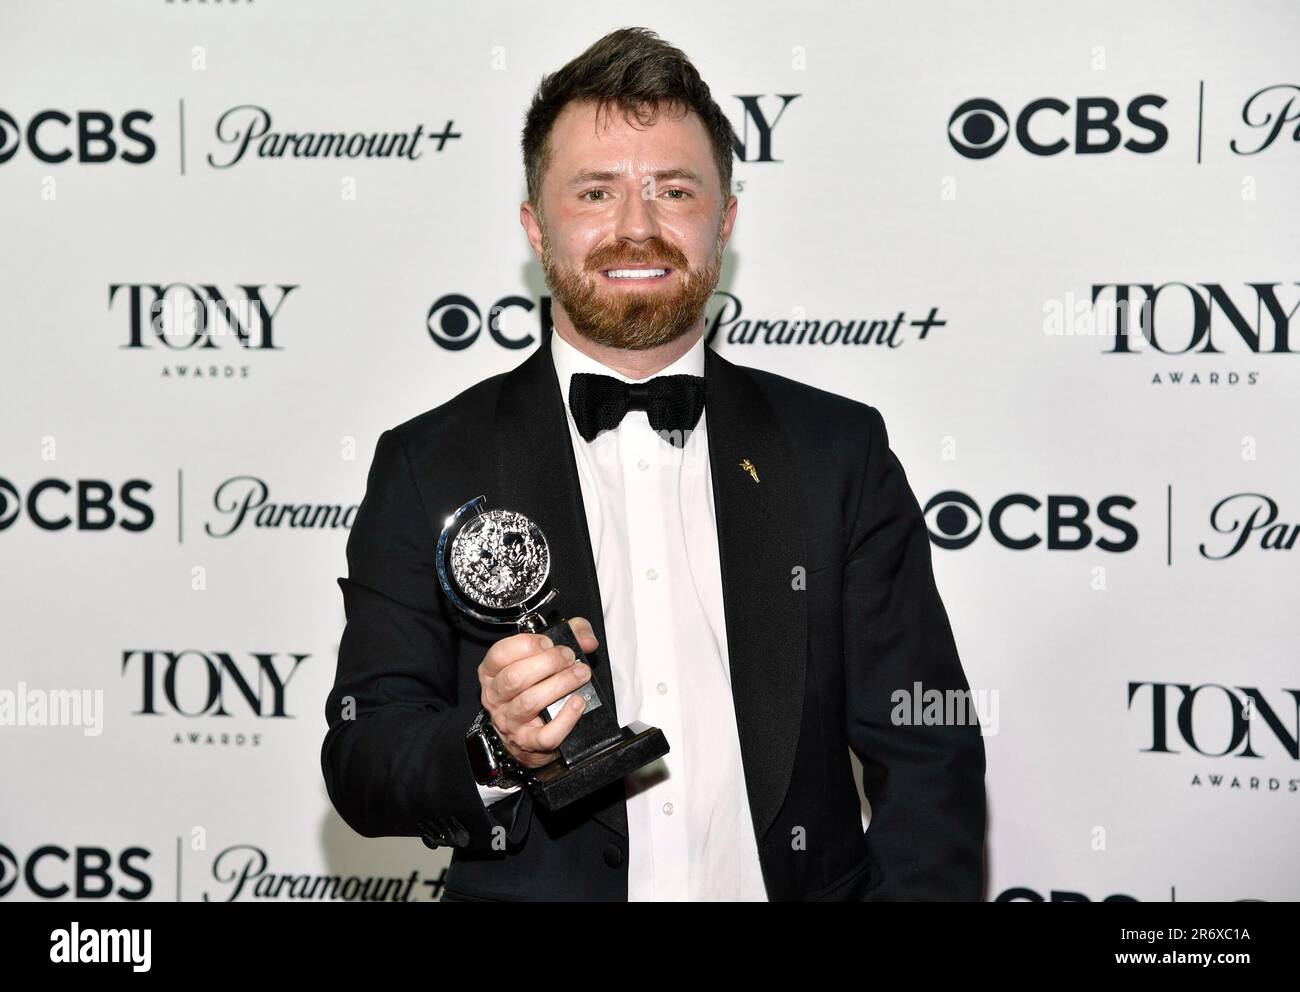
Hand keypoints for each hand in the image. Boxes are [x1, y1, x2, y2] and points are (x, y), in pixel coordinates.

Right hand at [477, 617, 598, 768]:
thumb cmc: (534, 689)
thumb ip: (568, 636)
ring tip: (581, 675)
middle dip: (548, 663)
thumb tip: (586, 639)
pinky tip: (578, 704)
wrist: (529, 735)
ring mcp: (510, 722)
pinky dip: (566, 719)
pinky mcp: (529, 743)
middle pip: (515, 677)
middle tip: (570, 658)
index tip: (549, 642)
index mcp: (493, 673)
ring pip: (530, 702)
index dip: (527, 644)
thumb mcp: (544, 656)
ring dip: (561, 684)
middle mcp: (496, 697)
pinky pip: (546, 734)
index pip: (500, 654)